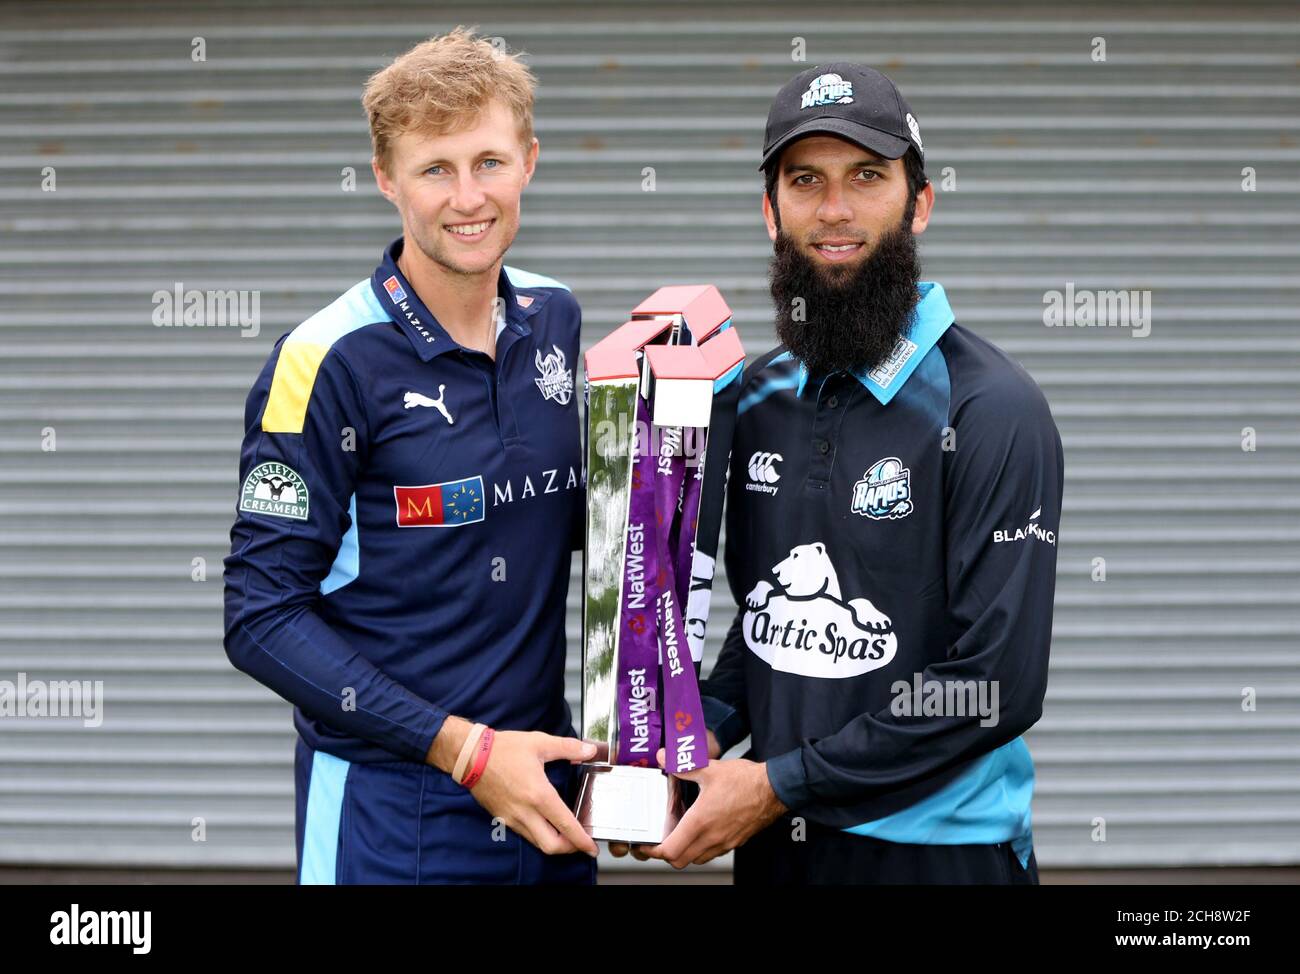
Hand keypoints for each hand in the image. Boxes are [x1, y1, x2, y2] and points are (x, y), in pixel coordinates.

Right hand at [467, 730, 599, 857]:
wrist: (470, 756)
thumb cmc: (503, 749)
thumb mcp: (539, 742)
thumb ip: (568, 748)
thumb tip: (589, 751)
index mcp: (538, 795)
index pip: (565, 825)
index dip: (581, 840)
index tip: (592, 847)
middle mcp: (525, 812)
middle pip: (551, 846)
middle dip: (569, 848)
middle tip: (580, 842)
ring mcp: (512, 818)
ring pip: (537, 843)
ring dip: (554, 844)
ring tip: (566, 835)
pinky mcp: (503, 818)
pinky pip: (525, 834)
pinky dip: (539, 835)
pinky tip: (545, 824)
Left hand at [641, 747, 786, 869]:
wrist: (774, 789)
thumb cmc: (746, 781)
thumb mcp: (710, 768)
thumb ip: (683, 765)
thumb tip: (663, 757)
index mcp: (700, 821)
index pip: (670, 850)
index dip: (654, 851)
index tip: (647, 844)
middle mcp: (711, 837)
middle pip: (680, 861)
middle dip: (666, 854)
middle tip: (660, 841)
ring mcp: (724, 843)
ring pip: (697, 859)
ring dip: (685, 852)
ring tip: (679, 835)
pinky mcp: (735, 842)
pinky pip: (712, 853)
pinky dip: (701, 849)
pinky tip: (702, 831)